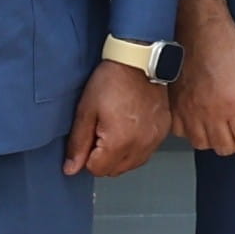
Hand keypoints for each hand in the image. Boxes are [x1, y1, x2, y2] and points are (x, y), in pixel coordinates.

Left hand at [67, 58, 172, 178]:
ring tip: (114, 129)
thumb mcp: (86, 111)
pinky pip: (145, 152)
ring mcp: (154, 140)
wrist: (138, 62)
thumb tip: (71, 168)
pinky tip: (128, 128)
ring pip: (131, 165)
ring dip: (119, 155)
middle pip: (114, 171)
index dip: (87, 157)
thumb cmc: (112, 81)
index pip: (97, 170)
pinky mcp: (163, 133)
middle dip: (102, 158)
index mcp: (120, 142)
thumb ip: (78, 144)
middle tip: (99, 132)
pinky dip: (135, 147)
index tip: (88, 138)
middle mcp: (141, 146)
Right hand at [176, 11, 234, 155]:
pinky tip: (199, 114)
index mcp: (233, 105)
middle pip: (227, 147)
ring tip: (219, 118)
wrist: (197, 27)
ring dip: (214, 136)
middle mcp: (209, 112)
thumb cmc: (228, 45)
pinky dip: (191, 129)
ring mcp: (188, 111)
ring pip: (204, 144)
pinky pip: (182, 133)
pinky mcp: (173, 106)